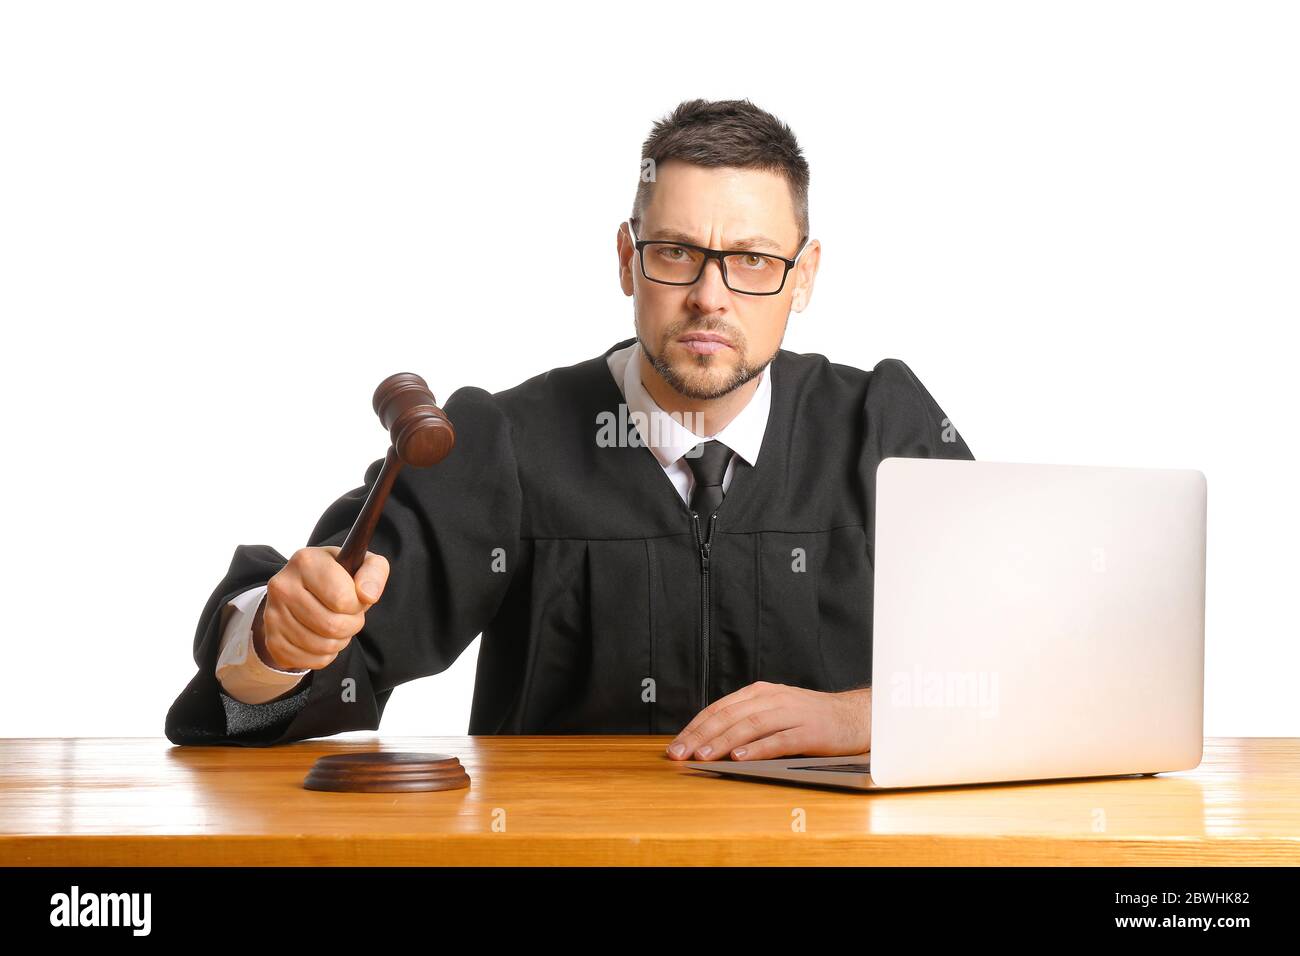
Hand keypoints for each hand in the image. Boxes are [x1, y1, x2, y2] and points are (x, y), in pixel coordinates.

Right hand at [254, 545, 388, 670]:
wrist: (300, 589)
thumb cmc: (336, 576)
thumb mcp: (359, 563)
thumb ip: (374, 572)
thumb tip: (368, 595)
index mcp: (306, 562)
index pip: (342, 599)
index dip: (358, 605)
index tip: (356, 600)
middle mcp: (283, 586)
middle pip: (333, 626)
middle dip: (352, 625)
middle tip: (350, 617)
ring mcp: (273, 614)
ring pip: (323, 646)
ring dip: (340, 641)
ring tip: (338, 626)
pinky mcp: (272, 640)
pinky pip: (312, 660)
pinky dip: (326, 655)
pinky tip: (323, 637)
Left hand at [665, 682, 871, 760]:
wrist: (855, 716)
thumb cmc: (810, 718)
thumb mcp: (774, 711)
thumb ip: (746, 719)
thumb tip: (708, 741)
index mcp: (759, 693)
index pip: (718, 709)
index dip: (694, 727)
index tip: (675, 746)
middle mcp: (772, 699)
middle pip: (729, 716)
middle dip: (700, 736)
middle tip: (679, 754)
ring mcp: (791, 714)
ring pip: (749, 726)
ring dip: (722, 742)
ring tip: (703, 756)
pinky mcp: (809, 731)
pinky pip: (779, 740)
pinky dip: (757, 748)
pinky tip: (741, 757)